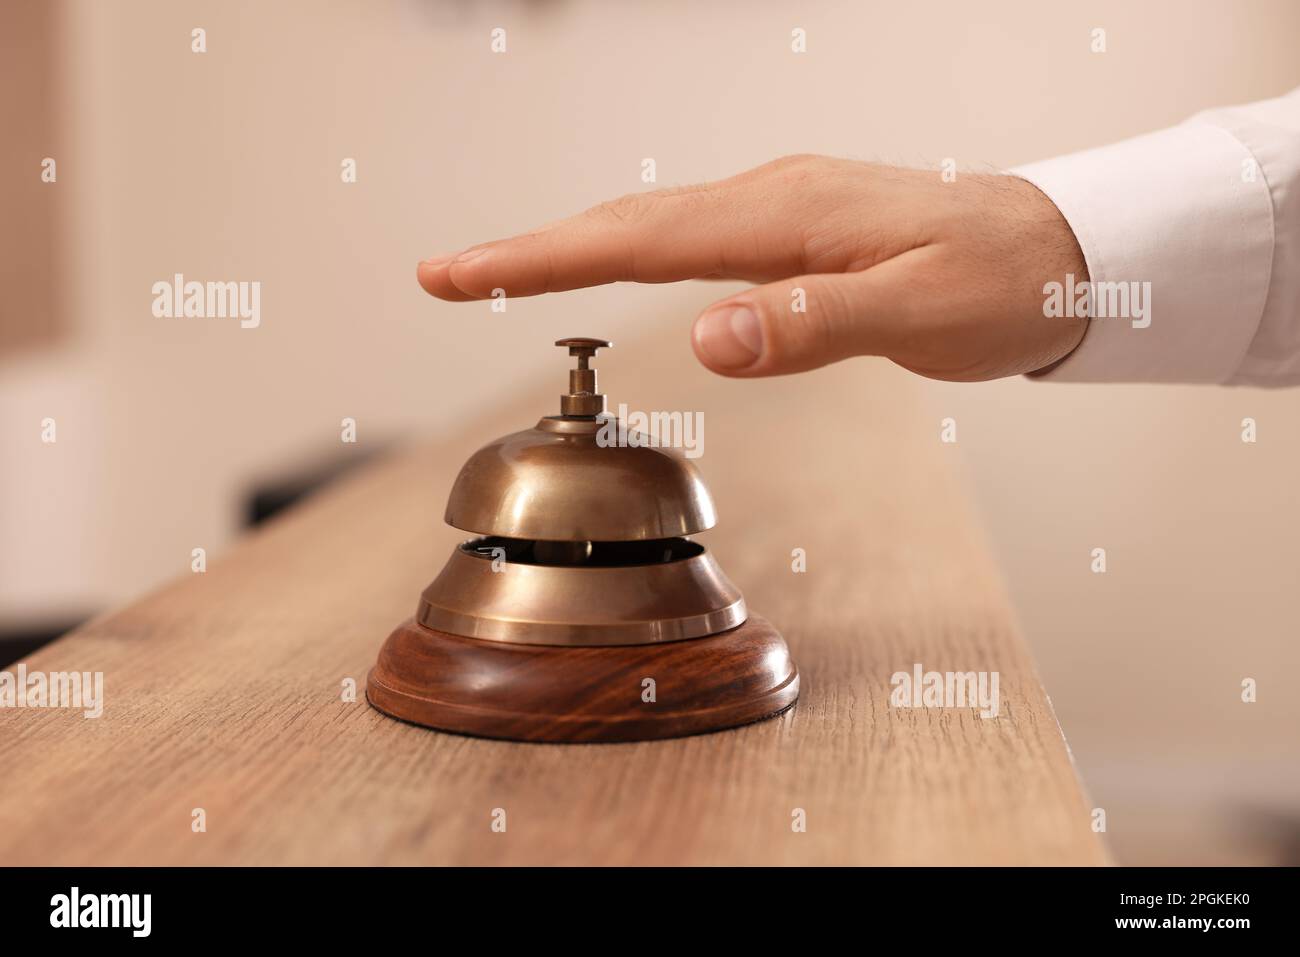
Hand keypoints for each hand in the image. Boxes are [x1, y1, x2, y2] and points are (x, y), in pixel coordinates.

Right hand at [416, 155, 1088, 380]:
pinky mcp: (795, 230)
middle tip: (443, 271)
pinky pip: (692, 237)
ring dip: (571, 247)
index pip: (639, 238)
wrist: (1065, 249)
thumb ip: (816, 324)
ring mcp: (782, 209)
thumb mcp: (923, 313)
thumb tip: (711, 337)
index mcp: (788, 214)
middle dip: (528, 249)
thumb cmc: (1005, 281)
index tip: (461, 271)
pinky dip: (631, 251)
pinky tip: (616, 265)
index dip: (541, 257)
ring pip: (653, 225)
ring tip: (499, 271)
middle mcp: (772, 198)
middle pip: (625, 221)